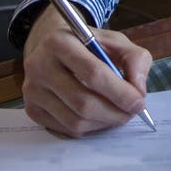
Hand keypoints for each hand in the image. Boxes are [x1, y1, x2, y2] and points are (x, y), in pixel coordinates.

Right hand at [22, 4, 152, 136]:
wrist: (54, 47)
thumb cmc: (89, 44)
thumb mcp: (115, 41)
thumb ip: (134, 59)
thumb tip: (138, 90)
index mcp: (60, 41)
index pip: (93, 73)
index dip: (119, 92)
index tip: (139, 102)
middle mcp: (39, 65)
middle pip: (82, 102)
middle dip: (114, 112)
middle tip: (132, 112)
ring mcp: (32, 90)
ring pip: (74, 120)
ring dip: (104, 123)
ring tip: (119, 114)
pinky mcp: (32, 109)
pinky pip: (65, 129)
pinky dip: (89, 128)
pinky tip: (101, 117)